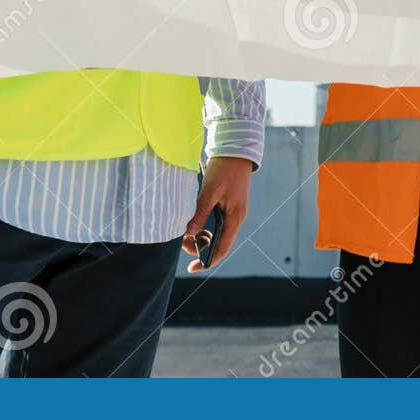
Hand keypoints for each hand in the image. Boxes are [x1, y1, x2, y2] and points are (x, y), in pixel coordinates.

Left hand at [183, 155, 252, 271]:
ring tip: (188, 231)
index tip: (192, 268)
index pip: (222, 249)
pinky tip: (196, 222)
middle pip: (219, 244)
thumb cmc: (224, 169)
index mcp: (235, 218)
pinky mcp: (230, 206)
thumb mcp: (209, 192)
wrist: (237, 150)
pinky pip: (217, 225)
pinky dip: (205, 227)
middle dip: (200, 247)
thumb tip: (188, 234)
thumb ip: (199, 213)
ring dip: (202, 237)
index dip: (207, 261)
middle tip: (183, 241)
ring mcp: (234, 213)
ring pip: (217, 235)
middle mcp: (237, 219)